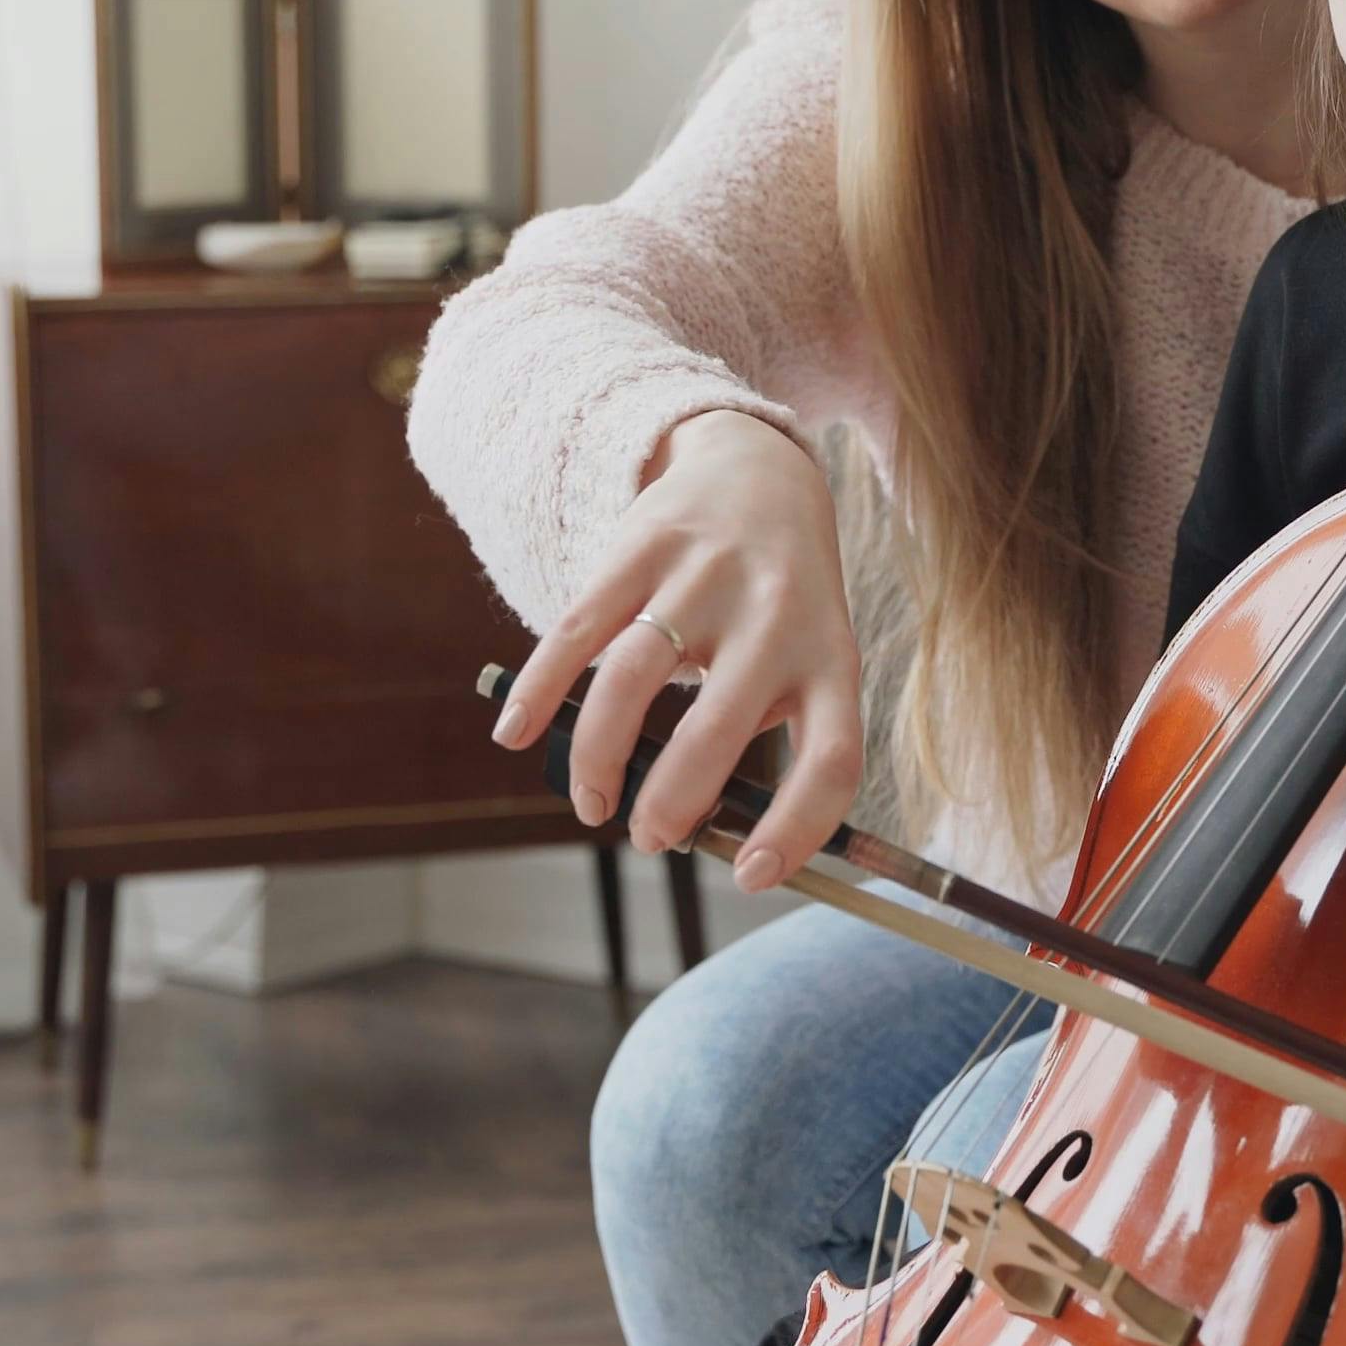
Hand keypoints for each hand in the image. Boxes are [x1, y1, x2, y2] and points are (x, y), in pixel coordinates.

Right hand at [489, 409, 865, 890]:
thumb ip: (764, 729)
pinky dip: (539, 689)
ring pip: (633, 681)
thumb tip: (697, 826)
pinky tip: (514, 734)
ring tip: (591, 802)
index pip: (831, 760)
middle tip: (646, 837)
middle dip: (670, 803)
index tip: (749, 877)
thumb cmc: (781, 600)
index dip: (795, 829)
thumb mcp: (807, 655)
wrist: (758, 468)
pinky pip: (578, 629)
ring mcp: (706, 578)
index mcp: (831, 657)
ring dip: (598, 758)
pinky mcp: (643, 546)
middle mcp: (775, 616)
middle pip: (717, 731)